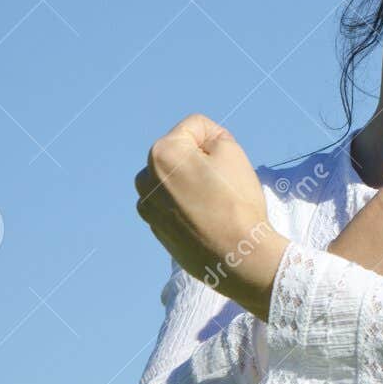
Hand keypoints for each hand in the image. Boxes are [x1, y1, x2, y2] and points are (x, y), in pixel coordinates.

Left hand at [134, 114, 286, 312]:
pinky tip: (206, 220)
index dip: (219, 138)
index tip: (229, 163)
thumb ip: (212, 137)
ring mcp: (147, 205)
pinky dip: (186, 205)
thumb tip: (198, 147)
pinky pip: (171, 204)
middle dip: (200, 161)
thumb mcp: (233, 153)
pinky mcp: (155, 227)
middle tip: (222, 184)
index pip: (195, 127)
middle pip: (180, 153)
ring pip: (173, 179)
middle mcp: (145, 178)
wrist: (237, 256)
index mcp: (162, 153)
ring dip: (190, 182)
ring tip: (213, 203)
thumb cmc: (237, 202)